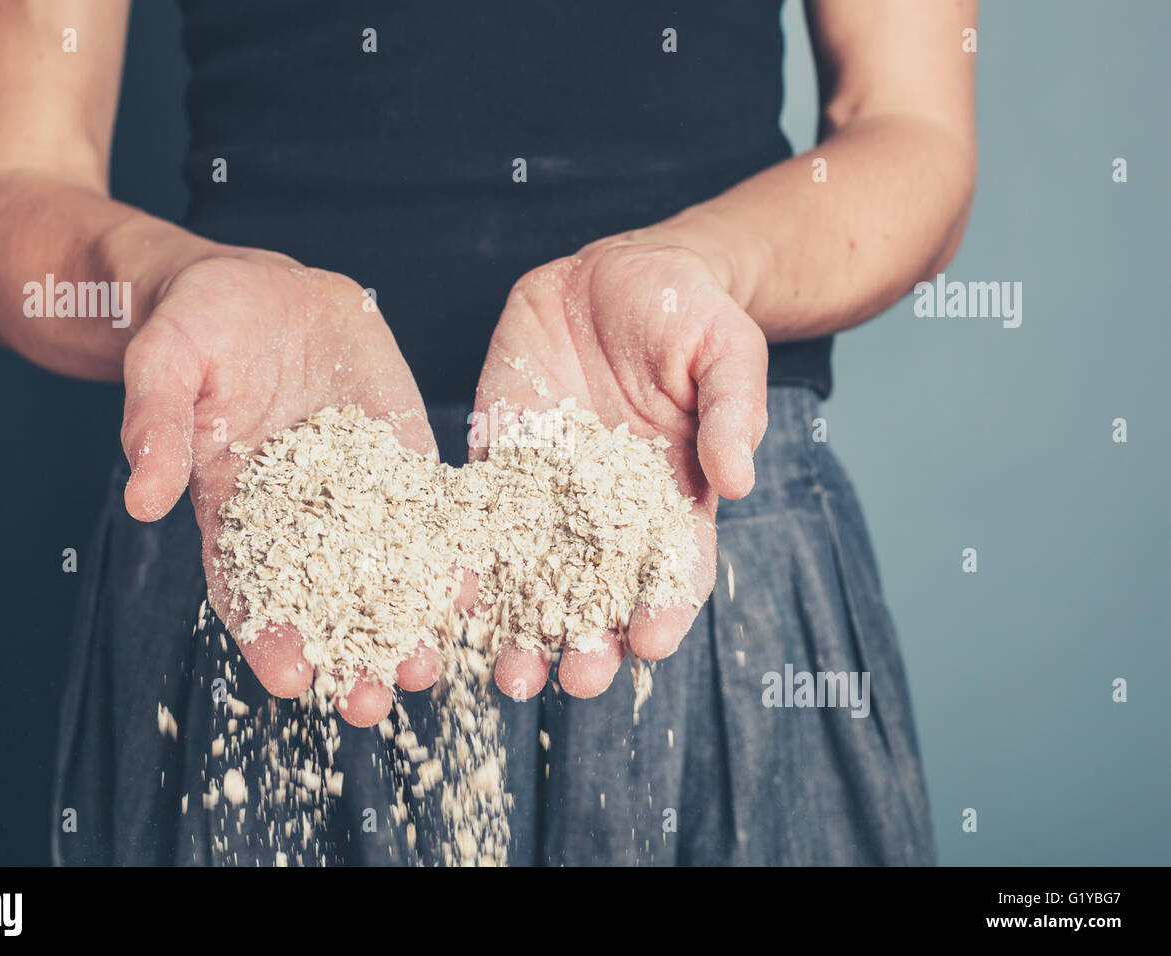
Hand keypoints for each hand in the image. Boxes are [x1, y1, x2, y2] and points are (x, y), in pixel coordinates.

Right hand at [119, 250, 439, 725]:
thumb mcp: (164, 362)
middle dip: (346, 650)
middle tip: (371, 702)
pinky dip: (450, 545)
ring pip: (383, 562)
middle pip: (322, 594)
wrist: (258, 289)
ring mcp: (355, 482)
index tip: (289, 681)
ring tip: (427, 665)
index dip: (265, 635)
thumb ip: (156, 427)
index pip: (245, 585)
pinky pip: (429, 502)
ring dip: (404, 617)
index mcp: (233, 503)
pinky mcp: (400, 449)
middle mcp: (299, 509)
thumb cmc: (197, 327)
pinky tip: (474, 585)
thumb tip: (143, 499)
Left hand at [474, 235, 767, 698]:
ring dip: (522, 628)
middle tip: (574, 681)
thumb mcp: (726, 350)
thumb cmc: (689, 313)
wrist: (619, 272)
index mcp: (675, 495)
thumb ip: (732, 413)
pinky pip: (479, 517)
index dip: (666, 607)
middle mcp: (609, 508)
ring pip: (534, 573)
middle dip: (589, 640)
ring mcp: (550, 488)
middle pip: (600, 591)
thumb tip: (739, 482)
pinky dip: (467, 563)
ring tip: (508, 675)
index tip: (652, 642)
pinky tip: (452, 602)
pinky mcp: (501, 458)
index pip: (674, 568)